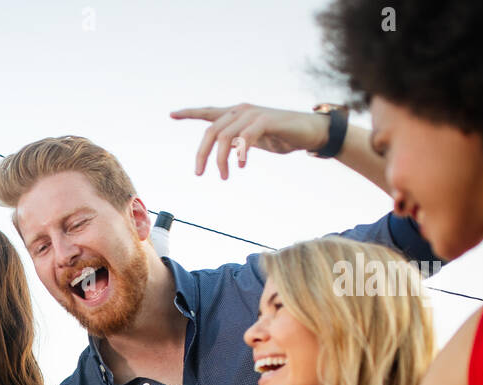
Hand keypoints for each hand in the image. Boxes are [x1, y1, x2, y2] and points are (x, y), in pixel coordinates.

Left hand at [170, 103, 329, 178]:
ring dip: (220, 159)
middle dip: (202, 154)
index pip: (209, 112)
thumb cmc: (282, 136)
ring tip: (223, 176)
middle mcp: (242, 110)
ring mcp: (254, 114)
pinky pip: (246, 136)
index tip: (172, 114)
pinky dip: (240, 152)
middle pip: (211, 131)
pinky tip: (241, 164)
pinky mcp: (266, 120)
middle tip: (199, 173)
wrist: (310, 132)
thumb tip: (226, 150)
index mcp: (237, 114)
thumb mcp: (254, 140)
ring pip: (225, 136)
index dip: (190, 113)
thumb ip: (238, 141)